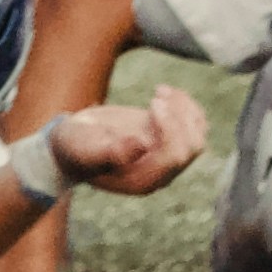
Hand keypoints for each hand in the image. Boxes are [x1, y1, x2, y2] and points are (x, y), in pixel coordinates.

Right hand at [51, 84, 210, 199]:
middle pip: (192, 147)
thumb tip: (141, 145)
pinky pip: (193, 123)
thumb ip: (111, 151)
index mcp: (142, 181)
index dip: (172, 128)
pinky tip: (163, 91)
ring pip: (198, 133)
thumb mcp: (86, 148)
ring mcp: (166, 157)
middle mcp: (160, 173)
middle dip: (180, 117)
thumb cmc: (76, 146)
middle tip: (156, 97)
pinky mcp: (168, 139)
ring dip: (185, 108)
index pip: (176, 156)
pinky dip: (186, 104)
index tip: (153, 103)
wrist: (73, 141)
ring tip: (159, 91)